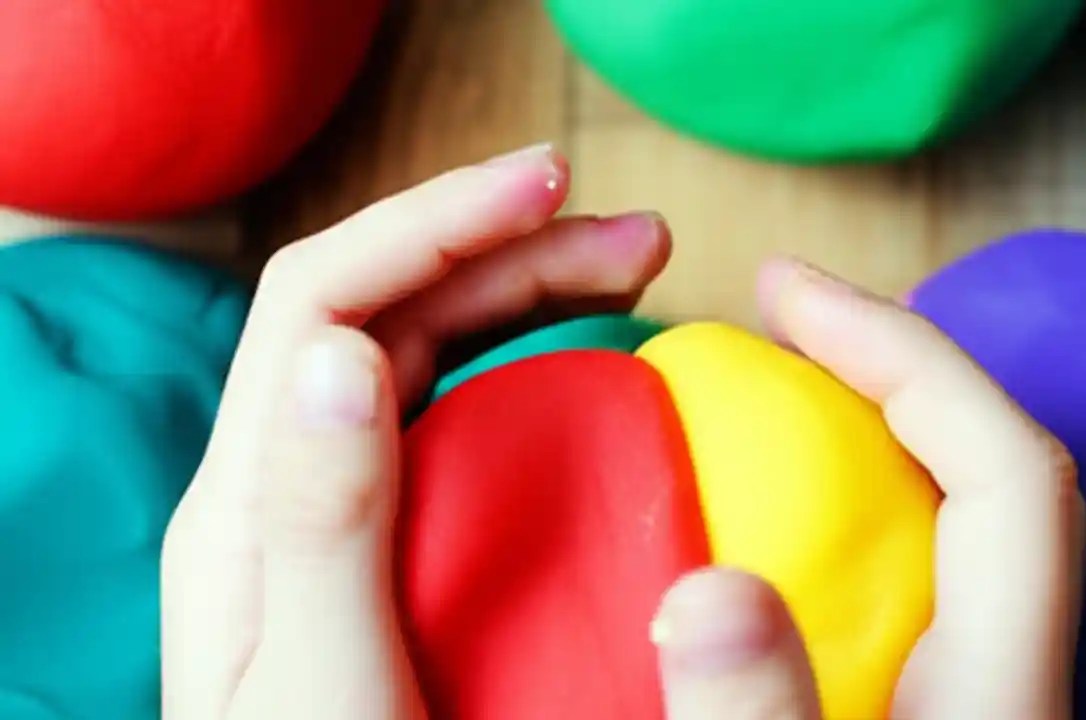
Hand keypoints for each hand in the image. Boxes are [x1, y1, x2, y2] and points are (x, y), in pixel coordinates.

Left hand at [160, 144, 674, 718]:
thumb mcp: (322, 685)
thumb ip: (325, 526)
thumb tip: (343, 350)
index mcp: (249, 500)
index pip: (324, 299)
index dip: (433, 221)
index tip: (551, 190)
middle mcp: (281, 477)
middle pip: (381, 305)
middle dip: (505, 245)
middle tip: (640, 240)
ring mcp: (330, 500)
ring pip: (415, 344)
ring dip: (516, 286)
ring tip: (627, 269)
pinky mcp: (380, 530)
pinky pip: (444, 410)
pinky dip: (516, 358)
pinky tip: (577, 359)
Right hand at [646, 258, 1085, 719]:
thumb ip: (757, 718)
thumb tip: (709, 591)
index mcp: (1003, 685)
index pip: (1007, 470)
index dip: (906, 354)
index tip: (785, 294)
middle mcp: (1006, 666)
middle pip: (988, 464)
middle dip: (892, 361)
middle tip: (781, 311)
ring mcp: (971, 683)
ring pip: (949, 514)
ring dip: (869, 422)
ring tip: (778, 373)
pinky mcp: (930, 702)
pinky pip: (903, 566)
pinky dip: (843, 500)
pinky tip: (769, 510)